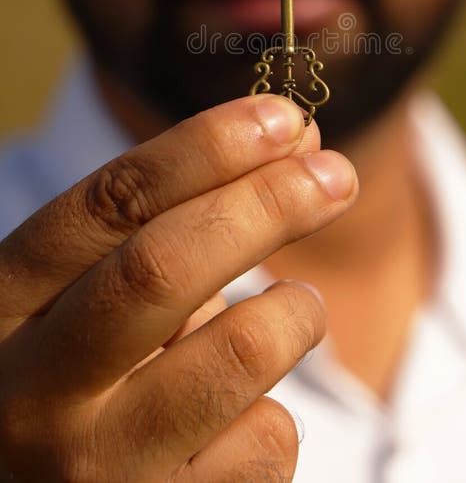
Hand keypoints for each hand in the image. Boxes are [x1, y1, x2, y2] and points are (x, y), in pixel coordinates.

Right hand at [0, 95, 357, 481]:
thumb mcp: (86, 300)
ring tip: (292, 311)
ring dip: (294, 312)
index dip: (202, 148)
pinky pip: (266, 441)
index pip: (106, 205)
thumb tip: (300, 147)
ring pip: (244, 352)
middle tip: (335, 173)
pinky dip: (272, 410)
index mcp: (4, 309)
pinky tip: (237, 419)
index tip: (279, 117)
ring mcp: (95, 471)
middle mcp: (34, 394)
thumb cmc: (83, 379)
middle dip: (266, 203)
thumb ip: (170, 229)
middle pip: (165, 267)